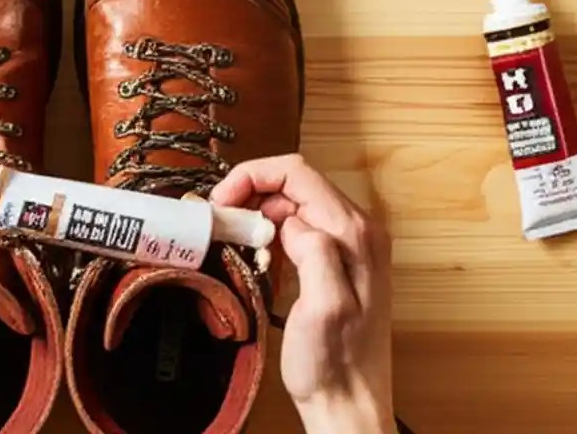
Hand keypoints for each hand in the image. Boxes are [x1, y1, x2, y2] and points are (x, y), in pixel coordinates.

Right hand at [212, 155, 393, 433]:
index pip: (297, 172)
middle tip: (218, 221)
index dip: (252, 175)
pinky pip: (299, 228)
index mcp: (354, 233)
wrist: (349, 403)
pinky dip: (270, 232)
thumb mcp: (323, 308)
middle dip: (251, 192)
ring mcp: (350, 245)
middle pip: (295, 183)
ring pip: (294, 204)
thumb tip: (291, 222)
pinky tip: (256, 255)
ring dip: (258, 213)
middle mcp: (358, 230)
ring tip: (231, 238)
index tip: (219, 201)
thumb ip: (315, 251)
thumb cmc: (333, 364)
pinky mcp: (338, 262)